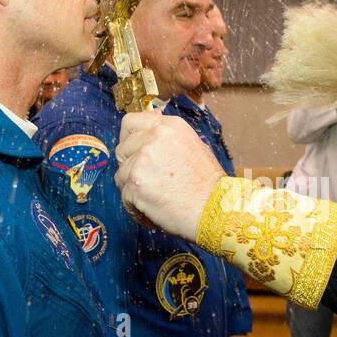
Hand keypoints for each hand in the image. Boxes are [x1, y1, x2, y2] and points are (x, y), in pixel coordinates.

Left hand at [116, 113, 225, 239]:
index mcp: (169, 126)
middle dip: (129, 167)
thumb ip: (169, 137)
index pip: (130, 122)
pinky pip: (124, 197)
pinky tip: (153, 213)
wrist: (216, 210)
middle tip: (145, 182)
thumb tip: (152, 122)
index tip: (131, 153)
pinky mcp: (136, 183)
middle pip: (121, 149)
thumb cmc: (208, 185)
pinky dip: (135, 209)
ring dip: (132, 190)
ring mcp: (143, 159)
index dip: (128, 140)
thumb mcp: (194, 147)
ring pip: (121, 175)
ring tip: (154, 200)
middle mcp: (154, 137)